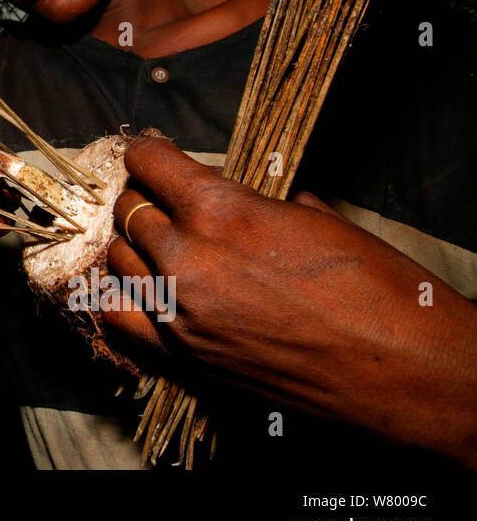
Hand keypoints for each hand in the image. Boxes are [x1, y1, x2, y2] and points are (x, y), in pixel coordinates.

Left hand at [103, 137, 476, 463]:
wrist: (403, 373)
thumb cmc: (377, 292)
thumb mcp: (316, 218)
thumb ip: (257, 200)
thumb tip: (233, 191)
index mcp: (223, 212)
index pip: (152, 163)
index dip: (147, 149)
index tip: (148, 146)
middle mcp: (189, 259)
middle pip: (132, 210)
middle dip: (144, 195)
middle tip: (159, 194)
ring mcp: (179, 311)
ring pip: (119, 257)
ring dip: (133, 243)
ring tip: (154, 238)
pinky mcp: (181, 355)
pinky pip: (117, 315)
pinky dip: (120, 294)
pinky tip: (133, 283)